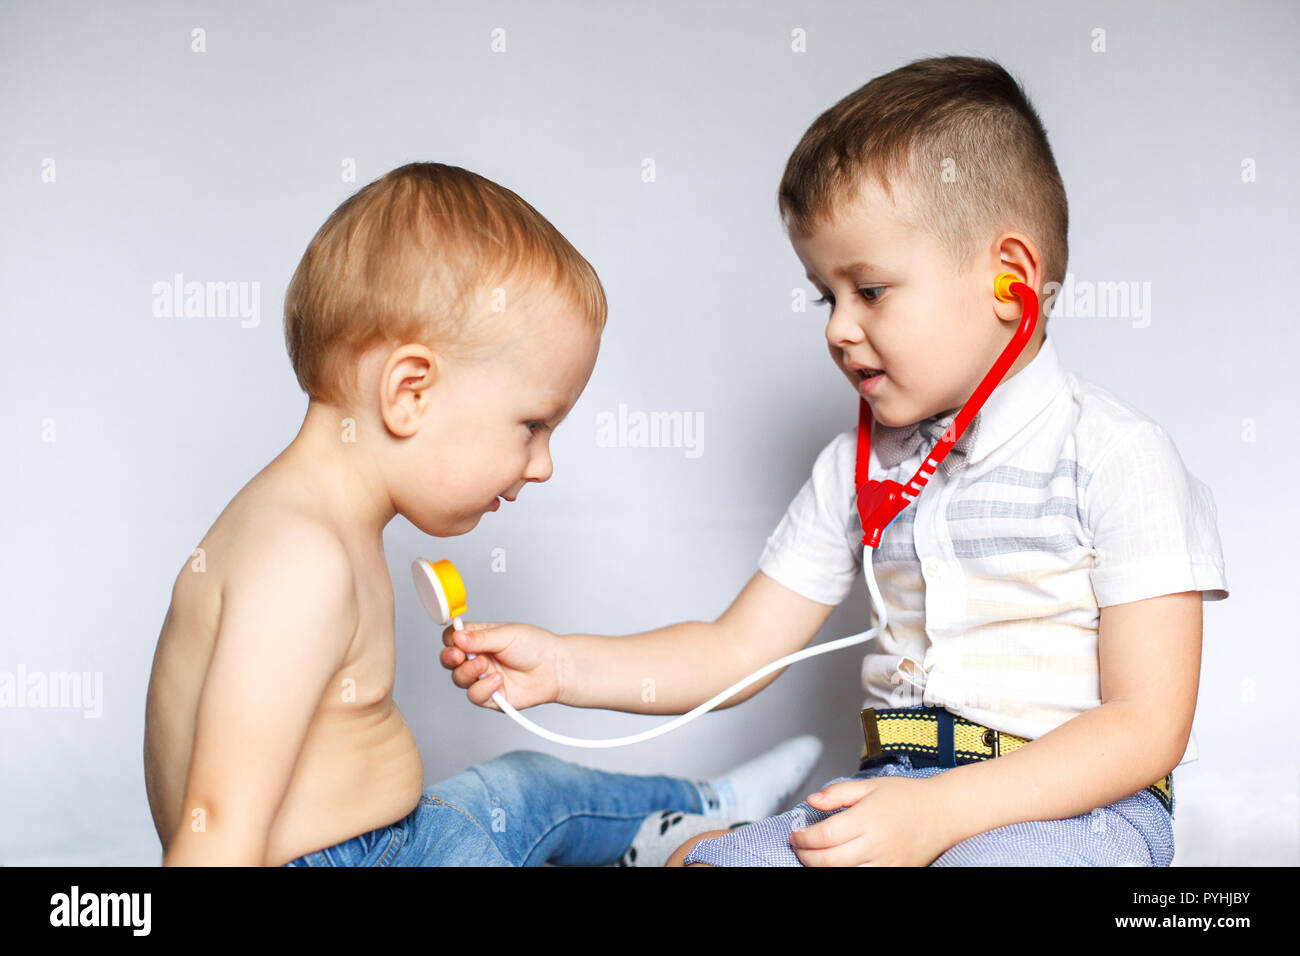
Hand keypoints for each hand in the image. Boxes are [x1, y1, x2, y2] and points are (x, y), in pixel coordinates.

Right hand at [439, 621, 563, 711]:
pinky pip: (475, 695)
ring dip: (467, 672)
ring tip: (484, 665)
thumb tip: (457, 636)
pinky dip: (483, 687)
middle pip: (450, 660)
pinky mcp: (491, 696)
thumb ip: (481, 638)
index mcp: (479, 638)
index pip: (453, 638)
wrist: (556, 668)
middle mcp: (478, 657)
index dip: (451, 639)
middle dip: (450, 657)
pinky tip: (497, 680)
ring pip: (459, 679)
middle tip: (459, 655)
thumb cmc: (536, 646)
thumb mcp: (507, 635)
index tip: (457, 639)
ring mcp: (483, 677)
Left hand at [789, 776, 955, 865]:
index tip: (795, 834)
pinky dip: (845, 875)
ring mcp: (888, 863)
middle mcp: (877, 844)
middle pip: (829, 861)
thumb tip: (811, 801)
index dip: (803, 838)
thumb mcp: (870, 786)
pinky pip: (865, 879)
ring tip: (814, 858)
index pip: (825, 835)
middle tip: (798, 848)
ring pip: (844, 875)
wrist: (944, 813)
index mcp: (868, 818)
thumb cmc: (907, 796)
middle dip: (806, 857)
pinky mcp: (896, 872)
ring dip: (822, 869)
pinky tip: (837, 866)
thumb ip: (838, 793)